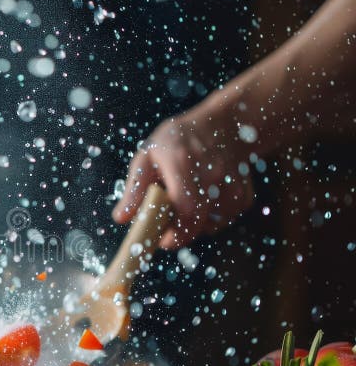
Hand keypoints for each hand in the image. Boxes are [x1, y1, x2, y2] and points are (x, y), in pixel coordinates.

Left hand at [112, 111, 253, 248]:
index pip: (183, 207)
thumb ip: (135, 188)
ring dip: (194, 225)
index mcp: (183, 163)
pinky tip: (203, 202)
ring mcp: (232, 185)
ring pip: (211, 225)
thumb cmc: (179, 140)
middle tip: (167, 231)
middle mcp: (212, 174)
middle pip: (198, 222)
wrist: (225, 125)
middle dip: (179, 234)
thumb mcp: (149, 155)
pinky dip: (210, 219)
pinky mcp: (244, 195)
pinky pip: (224, 220)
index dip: (173, 231)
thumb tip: (121, 218)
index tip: (161, 240)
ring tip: (185, 205)